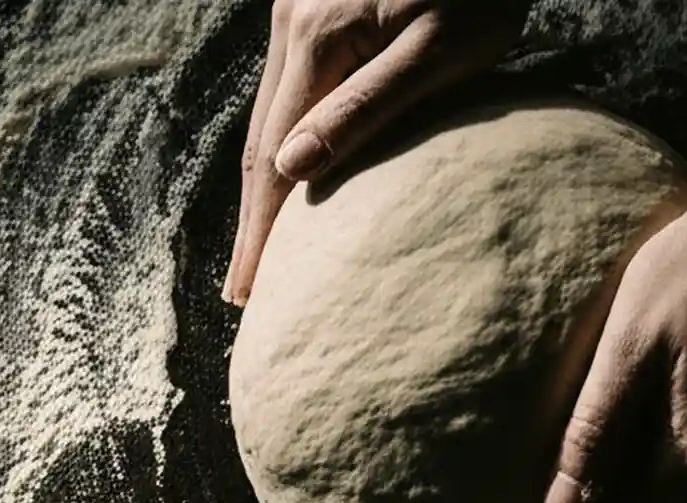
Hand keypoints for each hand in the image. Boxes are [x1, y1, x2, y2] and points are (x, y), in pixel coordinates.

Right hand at [222, 0, 528, 305]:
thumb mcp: (440, 48)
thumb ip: (369, 107)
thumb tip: (295, 171)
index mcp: (319, 40)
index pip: (276, 157)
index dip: (262, 230)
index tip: (249, 291)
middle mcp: (294, 27)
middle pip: (261, 140)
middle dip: (255, 220)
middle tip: (246, 291)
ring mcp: (300, 16)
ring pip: (271, 118)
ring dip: (266, 187)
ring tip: (264, 250)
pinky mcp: (317, 12)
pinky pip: (291, 94)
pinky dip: (286, 146)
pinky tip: (294, 179)